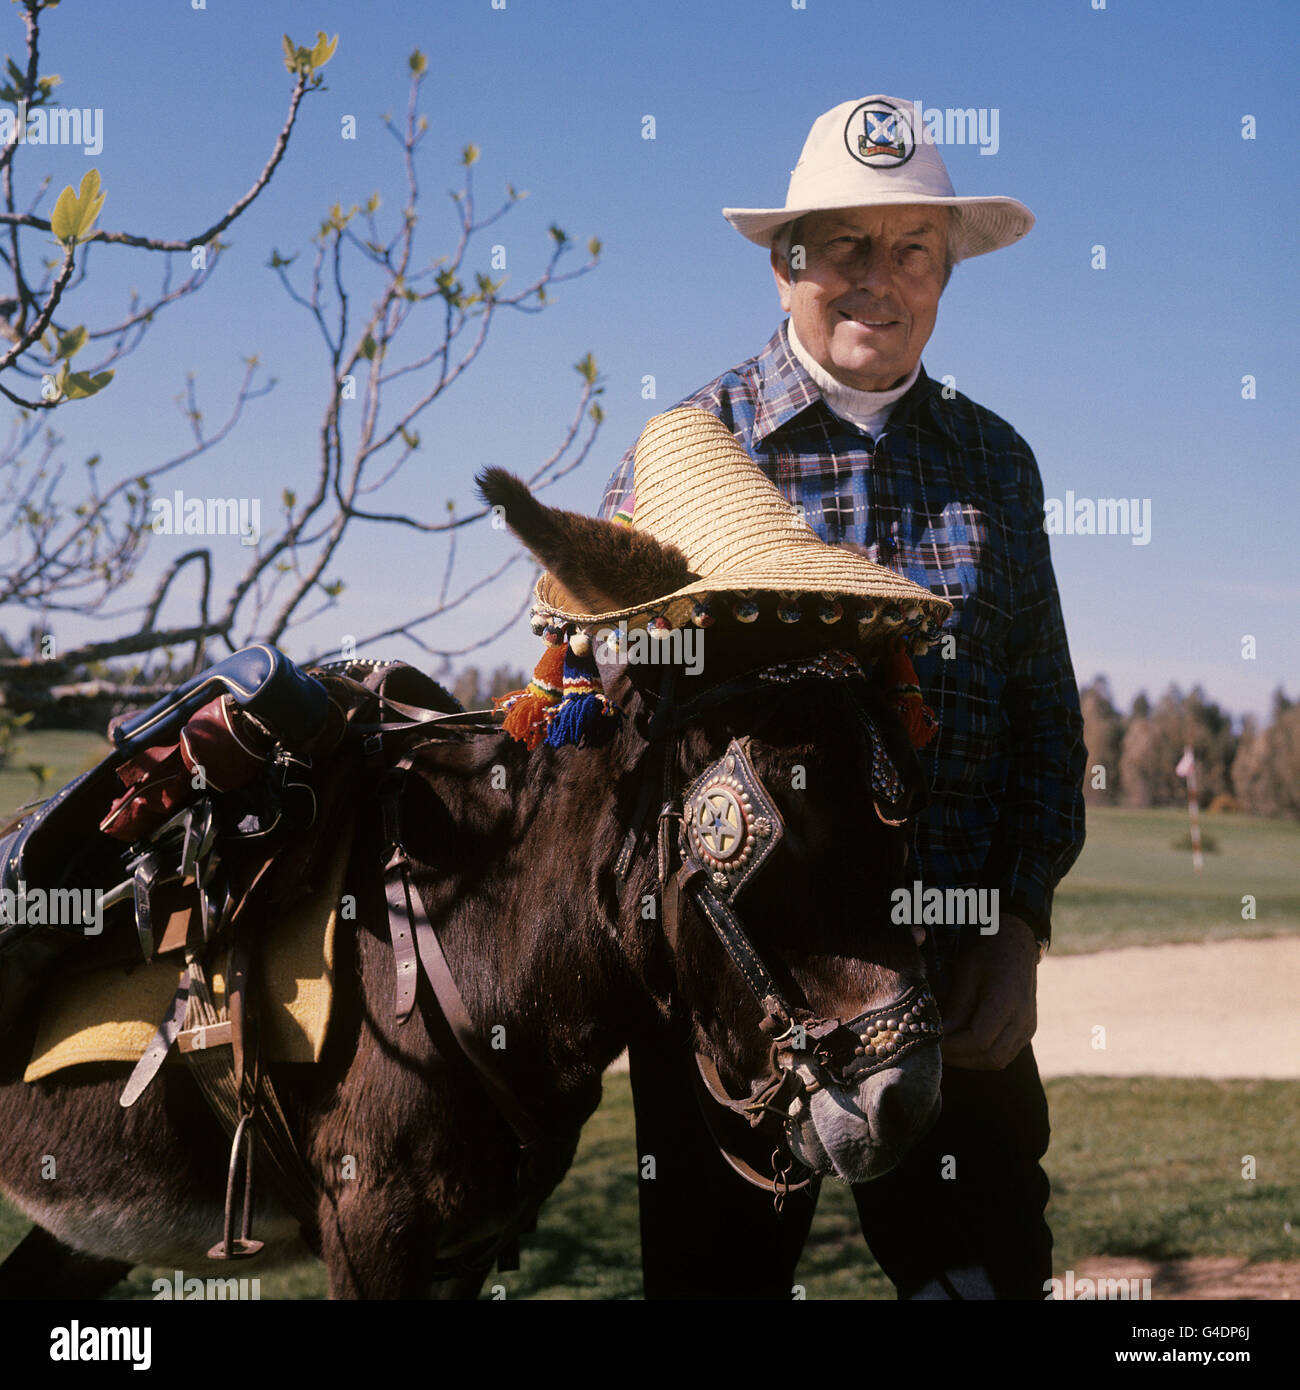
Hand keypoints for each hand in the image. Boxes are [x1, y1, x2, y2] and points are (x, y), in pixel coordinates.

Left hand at [939, 913, 1038, 1070]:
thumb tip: (940, 1034)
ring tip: (949, 1049)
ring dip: (971, 1060)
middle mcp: (1023, 1020)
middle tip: (937, 1049)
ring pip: (999, 1060)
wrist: (1016, 944)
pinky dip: (983, 1056)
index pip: (979, 1040)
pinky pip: (1006, 1053)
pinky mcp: (1027, 1030)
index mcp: (1007, 1002)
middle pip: (991, 1057)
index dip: (953, 1046)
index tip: (933, 1041)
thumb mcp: (967, 973)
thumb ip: (957, 1007)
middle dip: (960, 1057)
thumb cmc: (988, 954)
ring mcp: (1028, 1027)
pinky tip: (965, 1046)